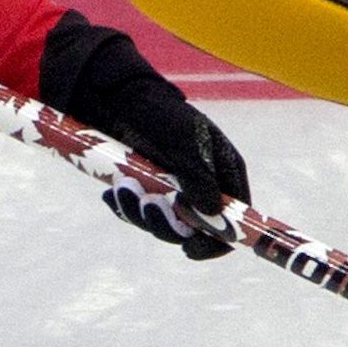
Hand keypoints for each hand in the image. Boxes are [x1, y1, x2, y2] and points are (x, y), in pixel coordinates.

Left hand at [40, 12, 250, 259]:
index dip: (219, 240)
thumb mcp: (184, 141)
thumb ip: (198, 176)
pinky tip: (111, 192)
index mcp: (224, 174)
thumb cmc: (160, 113)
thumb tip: (212, 214)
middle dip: (168, 224)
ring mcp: (172, 189)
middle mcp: (202, 186)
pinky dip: (124, 207)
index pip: (236, 219)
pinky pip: (137, 213)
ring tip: (122, 186)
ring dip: (141, 214)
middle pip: (195, 230)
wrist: (118, 97)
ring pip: (162, 223)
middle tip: (148, 205)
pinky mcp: (145, 189)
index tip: (192, 248)